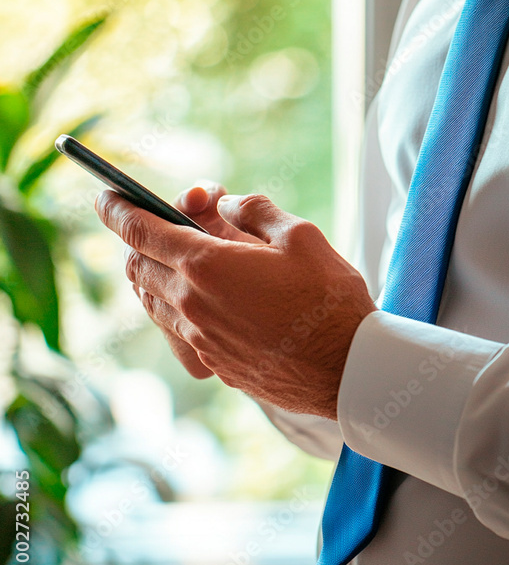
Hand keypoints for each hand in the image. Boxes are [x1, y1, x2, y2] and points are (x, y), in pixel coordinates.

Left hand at [95, 188, 375, 419]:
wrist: (348, 369)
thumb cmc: (329, 299)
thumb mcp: (299, 234)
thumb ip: (252, 210)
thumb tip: (224, 205)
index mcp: (207, 265)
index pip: (139, 230)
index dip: (116, 209)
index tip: (104, 196)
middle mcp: (191, 304)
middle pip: (137, 265)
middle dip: (137, 238)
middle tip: (159, 223)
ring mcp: (198, 340)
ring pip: (150, 300)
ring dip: (153, 273)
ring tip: (179, 257)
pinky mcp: (212, 364)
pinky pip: (172, 331)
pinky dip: (171, 308)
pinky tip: (197, 301)